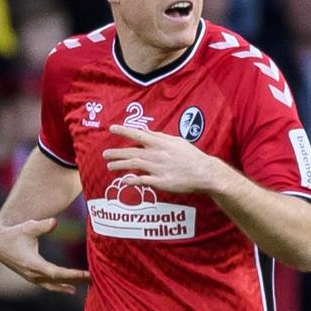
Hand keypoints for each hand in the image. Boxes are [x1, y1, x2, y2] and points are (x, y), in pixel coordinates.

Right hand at [0, 218, 88, 293]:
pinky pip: (49, 286)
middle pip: (59, 280)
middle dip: (77, 280)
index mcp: (32, 263)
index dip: (72, 275)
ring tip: (88, 284)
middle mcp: (33, 273)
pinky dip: (61, 287)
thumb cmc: (14, 233)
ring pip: (54, 285)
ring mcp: (32, 277)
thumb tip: (54, 222)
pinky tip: (72, 290)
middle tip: (94, 278)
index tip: (86, 274)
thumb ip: (41, 225)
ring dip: (71, 285)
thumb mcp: (27, 227)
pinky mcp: (32, 277)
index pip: (56, 272)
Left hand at [105, 123, 231, 194]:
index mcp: (161, 143)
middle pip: (131, 152)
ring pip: (133, 165)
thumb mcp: (177, 141)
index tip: (111, 128)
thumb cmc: (192, 156)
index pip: (138, 134)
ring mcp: (158, 169)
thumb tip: (146, 131)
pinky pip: (142, 180)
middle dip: (116, 153)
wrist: (206, 173)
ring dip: (119, 165)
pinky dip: (132, 180)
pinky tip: (125, 181)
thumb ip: (160, 136)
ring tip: (110, 166)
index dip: (124, 131)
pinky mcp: (161, 182)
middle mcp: (157, 155)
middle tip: (105, 154)